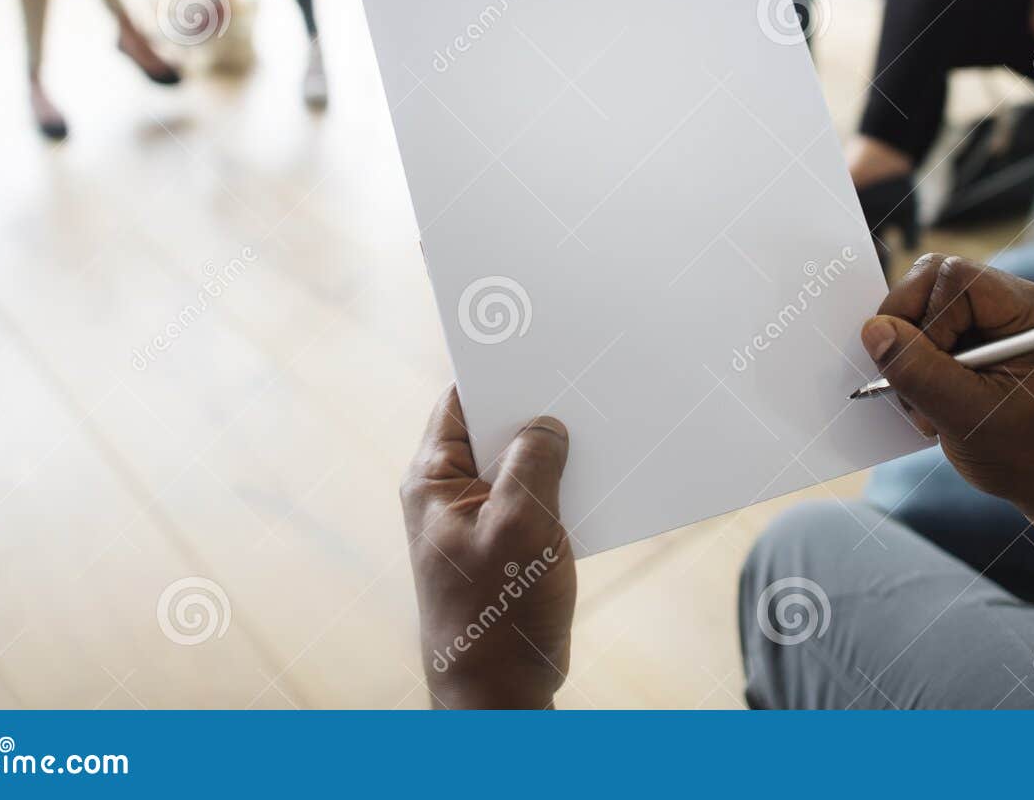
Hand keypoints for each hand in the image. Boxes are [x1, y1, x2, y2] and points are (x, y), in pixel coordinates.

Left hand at [401, 387, 576, 708]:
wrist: (501, 692)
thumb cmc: (498, 612)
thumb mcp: (521, 522)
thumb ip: (534, 462)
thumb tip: (547, 423)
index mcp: (433, 480)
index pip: (461, 399)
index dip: (498, 369)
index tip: (538, 342)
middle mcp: (450, 493)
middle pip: (495, 427)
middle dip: (537, 408)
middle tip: (581, 379)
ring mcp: (479, 518)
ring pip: (521, 462)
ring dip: (556, 450)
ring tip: (599, 422)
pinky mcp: (507, 541)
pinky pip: (536, 496)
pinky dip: (564, 484)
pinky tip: (600, 472)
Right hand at [860, 254, 1033, 517]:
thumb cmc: (1031, 454)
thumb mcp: (971, 418)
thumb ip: (921, 372)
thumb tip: (874, 330)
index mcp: (1030, 312)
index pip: (955, 277)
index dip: (926, 317)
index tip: (929, 370)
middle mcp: (1012, 304)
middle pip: (933, 281)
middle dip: (911, 333)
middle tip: (916, 386)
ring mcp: (993, 319)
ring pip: (923, 306)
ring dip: (912, 356)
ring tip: (931, 406)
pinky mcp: (975, 337)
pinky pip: (926, 329)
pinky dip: (918, 365)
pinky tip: (934, 402)